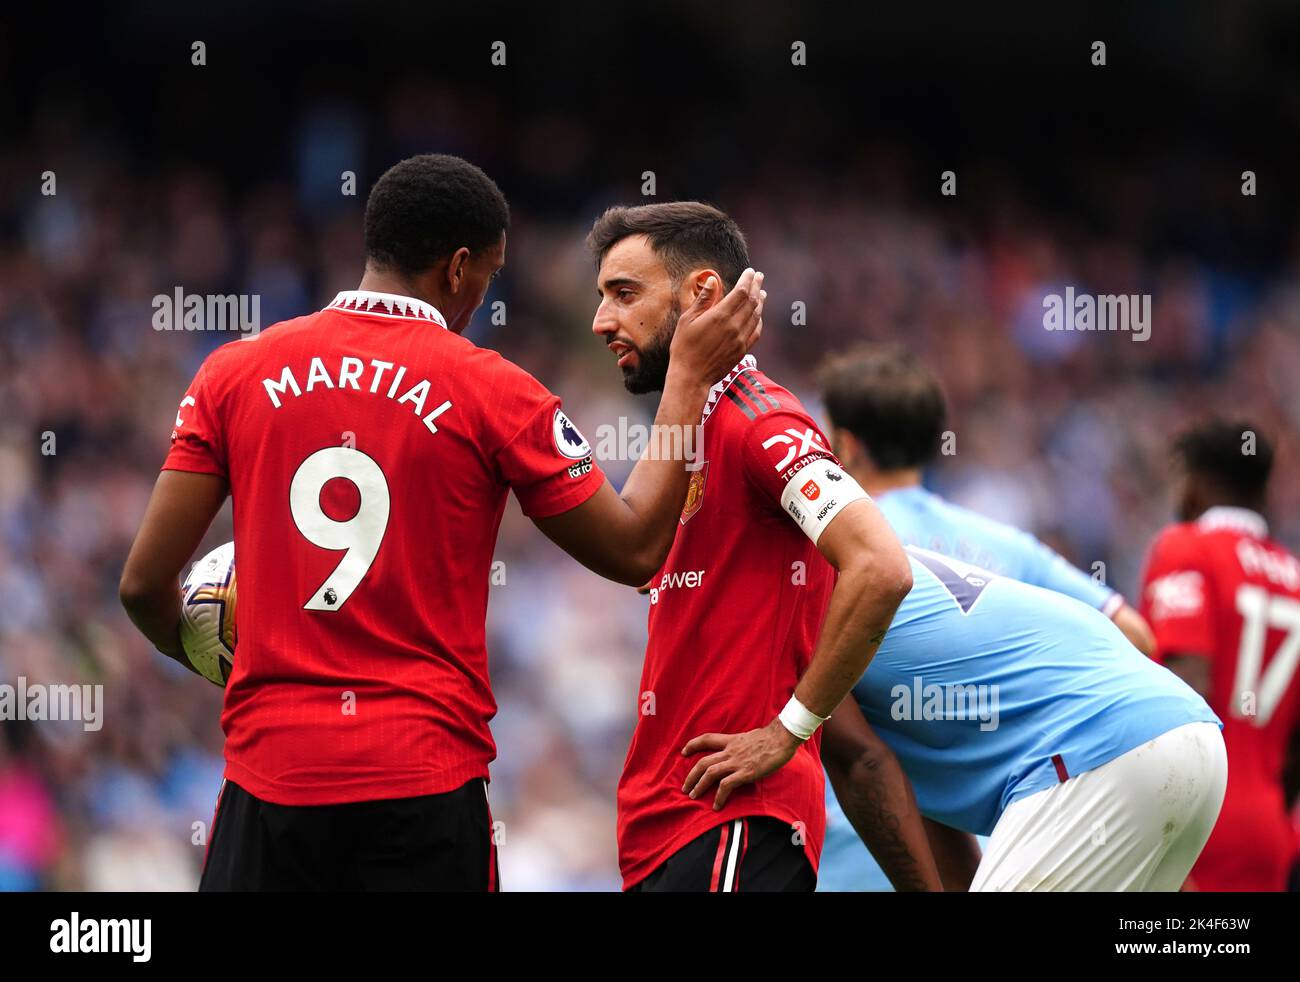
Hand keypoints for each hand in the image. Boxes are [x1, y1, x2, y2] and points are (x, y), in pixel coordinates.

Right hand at [667, 268, 764, 386]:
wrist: (691, 377)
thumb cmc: (684, 347)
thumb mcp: (687, 320)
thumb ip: (703, 299)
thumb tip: (712, 280)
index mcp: (720, 316)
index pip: (741, 292)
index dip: (747, 280)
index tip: (750, 271)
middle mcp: (734, 326)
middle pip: (752, 301)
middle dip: (756, 286)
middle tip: (759, 276)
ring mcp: (740, 339)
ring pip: (756, 316)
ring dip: (760, 302)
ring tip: (762, 292)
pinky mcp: (742, 350)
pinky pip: (756, 332)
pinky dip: (759, 320)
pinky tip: (758, 315)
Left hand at [680, 717, 802, 809]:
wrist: (783, 738)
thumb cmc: (772, 737)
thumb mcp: (751, 737)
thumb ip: (742, 744)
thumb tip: (741, 750)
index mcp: (732, 740)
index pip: (707, 739)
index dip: (693, 745)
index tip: (684, 752)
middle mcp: (730, 751)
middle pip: (704, 762)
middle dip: (691, 775)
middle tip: (685, 787)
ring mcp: (737, 762)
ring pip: (710, 773)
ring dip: (699, 786)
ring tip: (693, 796)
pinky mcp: (745, 773)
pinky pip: (726, 786)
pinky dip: (719, 796)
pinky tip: (717, 805)